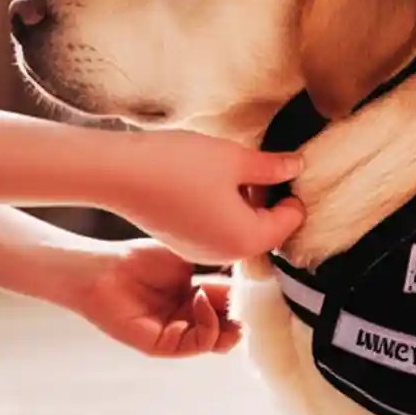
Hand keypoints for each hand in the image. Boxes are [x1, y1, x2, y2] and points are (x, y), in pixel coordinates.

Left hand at [73, 239, 240, 356]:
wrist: (105, 270)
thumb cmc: (141, 258)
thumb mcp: (190, 258)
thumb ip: (219, 265)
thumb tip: (253, 264)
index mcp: (198, 296)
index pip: (232, 302)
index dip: (248, 295)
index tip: (263, 281)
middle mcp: (191, 318)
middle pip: (230, 324)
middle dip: (244, 311)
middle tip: (253, 294)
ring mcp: (179, 333)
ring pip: (220, 339)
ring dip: (229, 319)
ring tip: (227, 297)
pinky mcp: (165, 346)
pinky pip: (199, 343)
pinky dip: (208, 323)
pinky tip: (199, 298)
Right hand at [115, 130, 305, 264]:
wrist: (119, 173)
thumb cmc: (178, 165)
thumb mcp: (235, 159)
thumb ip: (271, 167)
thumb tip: (296, 167)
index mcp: (246, 240)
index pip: (289, 222)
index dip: (291, 193)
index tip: (278, 169)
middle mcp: (226, 255)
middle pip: (266, 231)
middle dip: (267, 201)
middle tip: (256, 167)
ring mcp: (201, 252)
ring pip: (240, 230)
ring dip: (244, 205)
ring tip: (230, 172)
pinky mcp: (183, 243)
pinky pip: (217, 231)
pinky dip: (222, 210)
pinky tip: (207, 183)